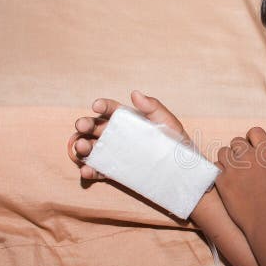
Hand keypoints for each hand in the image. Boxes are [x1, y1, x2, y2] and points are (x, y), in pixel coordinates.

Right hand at [68, 90, 187, 179]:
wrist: (184, 172)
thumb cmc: (177, 142)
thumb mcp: (168, 123)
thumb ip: (153, 107)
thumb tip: (135, 93)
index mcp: (128, 119)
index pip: (110, 109)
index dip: (102, 106)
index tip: (97, 106)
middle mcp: (116, 135)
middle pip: (95, 128)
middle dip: (85, 125)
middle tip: (81, 126)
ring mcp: (114, 153)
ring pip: (92, 148)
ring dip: (82, 147)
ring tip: (82, 147)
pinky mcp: (114, 171)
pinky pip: (98, 170)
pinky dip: (90, 170)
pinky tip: (87, 170)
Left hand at [215, 127, 265, 235]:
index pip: (255, 131)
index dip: (252, 139)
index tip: (252, 149)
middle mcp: (249, 157)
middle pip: (236, 141)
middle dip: (239, 151)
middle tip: (243, 164)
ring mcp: (234, 168)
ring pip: (223, 152)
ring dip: (227, 159)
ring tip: (234, 172)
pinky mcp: (222, 180)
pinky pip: (215, 166)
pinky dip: (220, 172)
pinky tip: (228, 181)